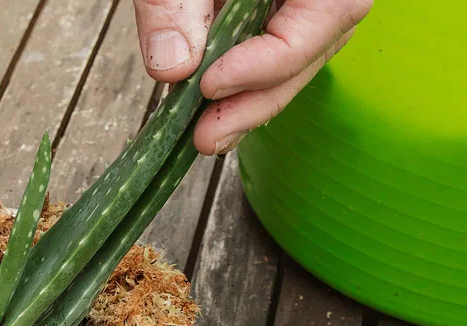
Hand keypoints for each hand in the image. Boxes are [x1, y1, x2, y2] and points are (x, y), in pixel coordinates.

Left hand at [132, 0, 372, 153]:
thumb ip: (173, 1)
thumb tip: (170, 70)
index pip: (328, 15)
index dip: (268, 61)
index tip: (208, 85)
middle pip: (315, 48)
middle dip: (258, 100)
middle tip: (206, 138)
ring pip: (299, 56)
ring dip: (251, 101)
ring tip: (205, 136)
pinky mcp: (284, 5)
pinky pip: (277, 46)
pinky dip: (244, 81)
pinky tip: (210, 111)